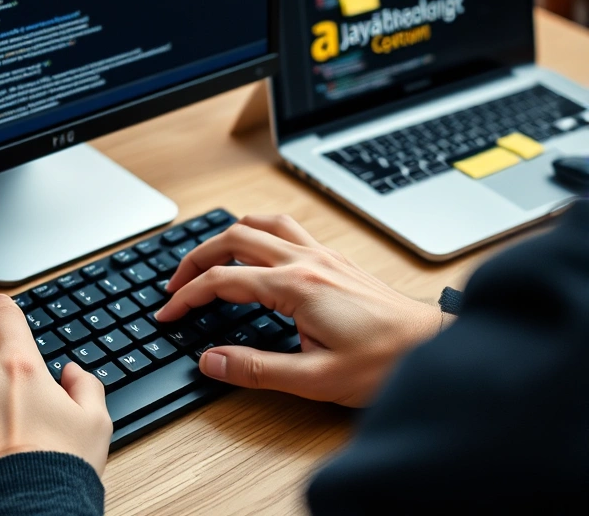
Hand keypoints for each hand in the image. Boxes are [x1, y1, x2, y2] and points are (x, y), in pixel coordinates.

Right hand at [155, 215, 441, 407]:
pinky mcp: (336, 260)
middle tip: (175, 283)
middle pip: (234, 238)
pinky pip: (287, 228)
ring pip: (262, 223)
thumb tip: (210, 360)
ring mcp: (323, 256)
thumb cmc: (385, 362)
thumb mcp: (315, 378)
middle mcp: (307, 262)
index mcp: (296, 287)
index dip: (187, 296)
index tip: (167, 312)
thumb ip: (256, 368)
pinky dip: (259, 231)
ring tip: (207, 257)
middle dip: (196, 257)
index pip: (222, 281)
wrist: (435, 347)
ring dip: (227, 234)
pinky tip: (257, 249)